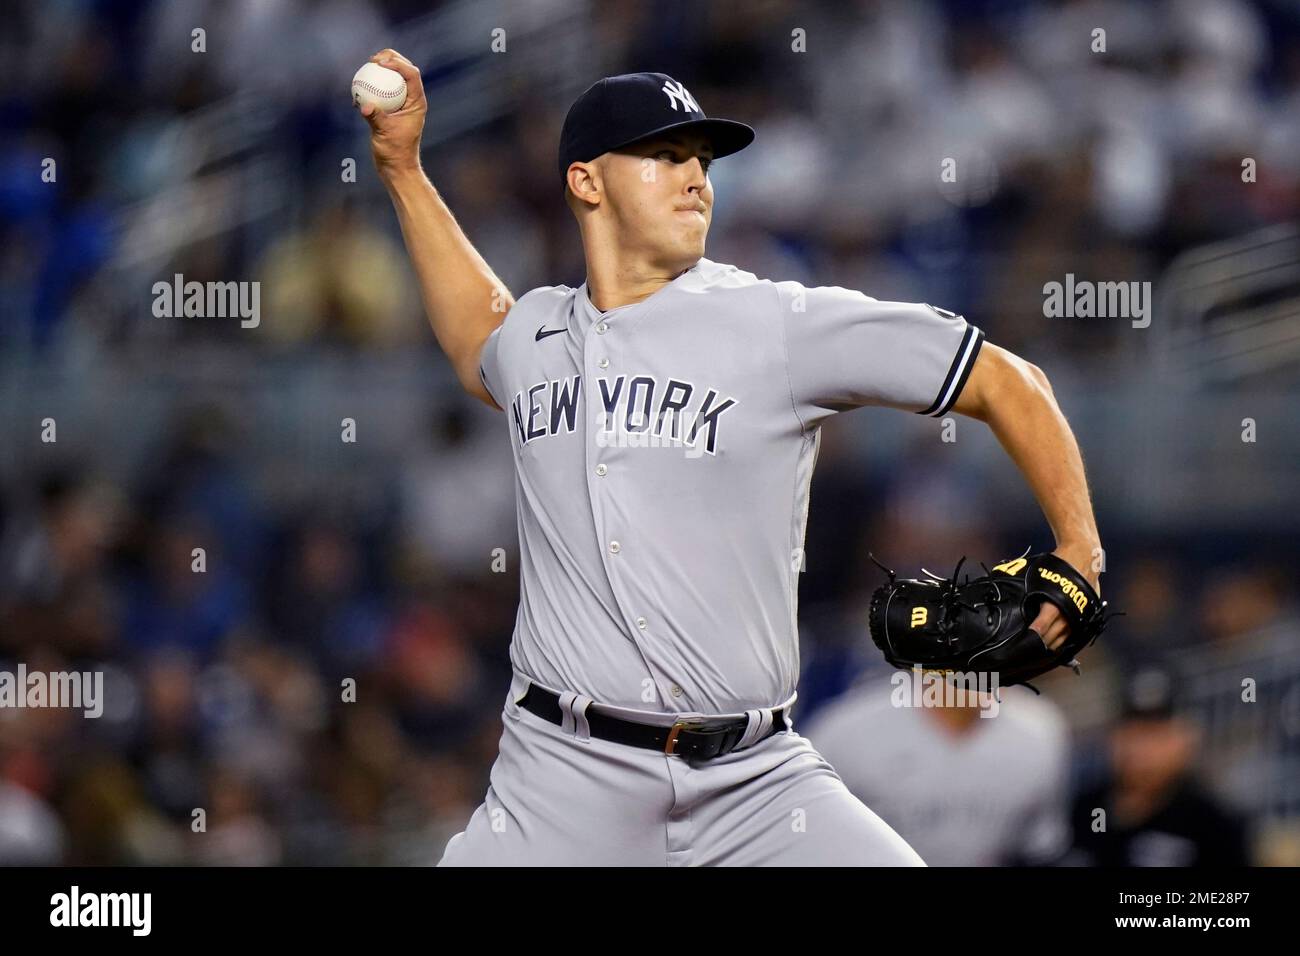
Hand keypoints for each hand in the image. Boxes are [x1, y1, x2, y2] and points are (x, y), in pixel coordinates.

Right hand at [358, 50, 425, 177]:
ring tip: (367, 65)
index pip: (412, 75)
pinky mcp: (391, 108)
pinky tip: (358, 86)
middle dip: (391, 58)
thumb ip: (375, 118)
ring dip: (381, 69)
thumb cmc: (395, 153)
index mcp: (417, 102)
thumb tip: (363, 105)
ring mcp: (401, 103)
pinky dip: (372, 85)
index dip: (398, 63)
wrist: (396, 167)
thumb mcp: (384, 134)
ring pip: (394, 78)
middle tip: (373, 59)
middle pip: (404, 70)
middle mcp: (411, 100)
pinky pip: (382, 90)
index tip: (380, 63)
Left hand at [1029, 542, 1100, 650]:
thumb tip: (1026, 603)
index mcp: (1056, 602)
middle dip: (1042, 643)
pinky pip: (1077, 630)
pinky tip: (1059, 641)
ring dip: (1054, 643)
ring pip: (1066, 636)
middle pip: (1054, 636)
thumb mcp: (1040, 576)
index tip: (1027, 641)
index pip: (1043, 625)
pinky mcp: (1088, 612)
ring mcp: (1080, 613)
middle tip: (1030, 649)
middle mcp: (1069, 611)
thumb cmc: (1059, 564)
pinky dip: (1067, 637)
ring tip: (1043, 649)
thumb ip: (1036, 592)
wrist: (1084, 555)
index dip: (1034, 635)